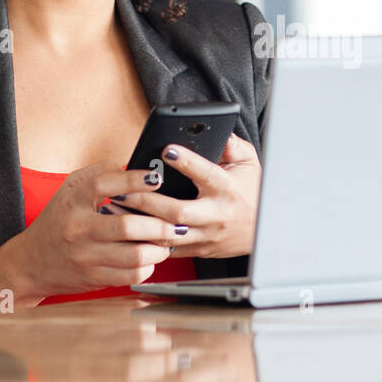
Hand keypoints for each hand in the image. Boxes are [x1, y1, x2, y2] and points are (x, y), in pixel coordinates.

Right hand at [0, 161, 184, 305]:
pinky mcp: (93, 278)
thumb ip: (98, 173)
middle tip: (175, 222)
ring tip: (167, 242)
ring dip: (158, 249)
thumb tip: (131, 165)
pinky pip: (129, 275)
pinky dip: (147, 267)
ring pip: (133, 255)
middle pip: (126, 225)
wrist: (30, 263)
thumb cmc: (58, 222)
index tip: (156, 178)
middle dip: (158, 224)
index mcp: (73, 201)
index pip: (104, 184)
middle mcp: (78, 228)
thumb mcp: (69, 190)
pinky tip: (151, 259)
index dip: (133, 180)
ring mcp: (85, 256)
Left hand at [100, 135, 260, 260]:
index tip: (167, 150)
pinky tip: (128, 230)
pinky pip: (169, 249)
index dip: (186, 162)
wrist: (263, 231)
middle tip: (124, 188)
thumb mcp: (249, 164)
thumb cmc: (252, 192)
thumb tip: (217, 131)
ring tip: (117, 208)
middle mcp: (216, 215)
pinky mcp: (198, 249)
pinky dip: (147, 240)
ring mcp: (206, 236)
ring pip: (168, 234)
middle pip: (178, 212)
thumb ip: (233, 146)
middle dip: (148, 201)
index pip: (206, 174)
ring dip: (140, 222)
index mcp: (227, 189)